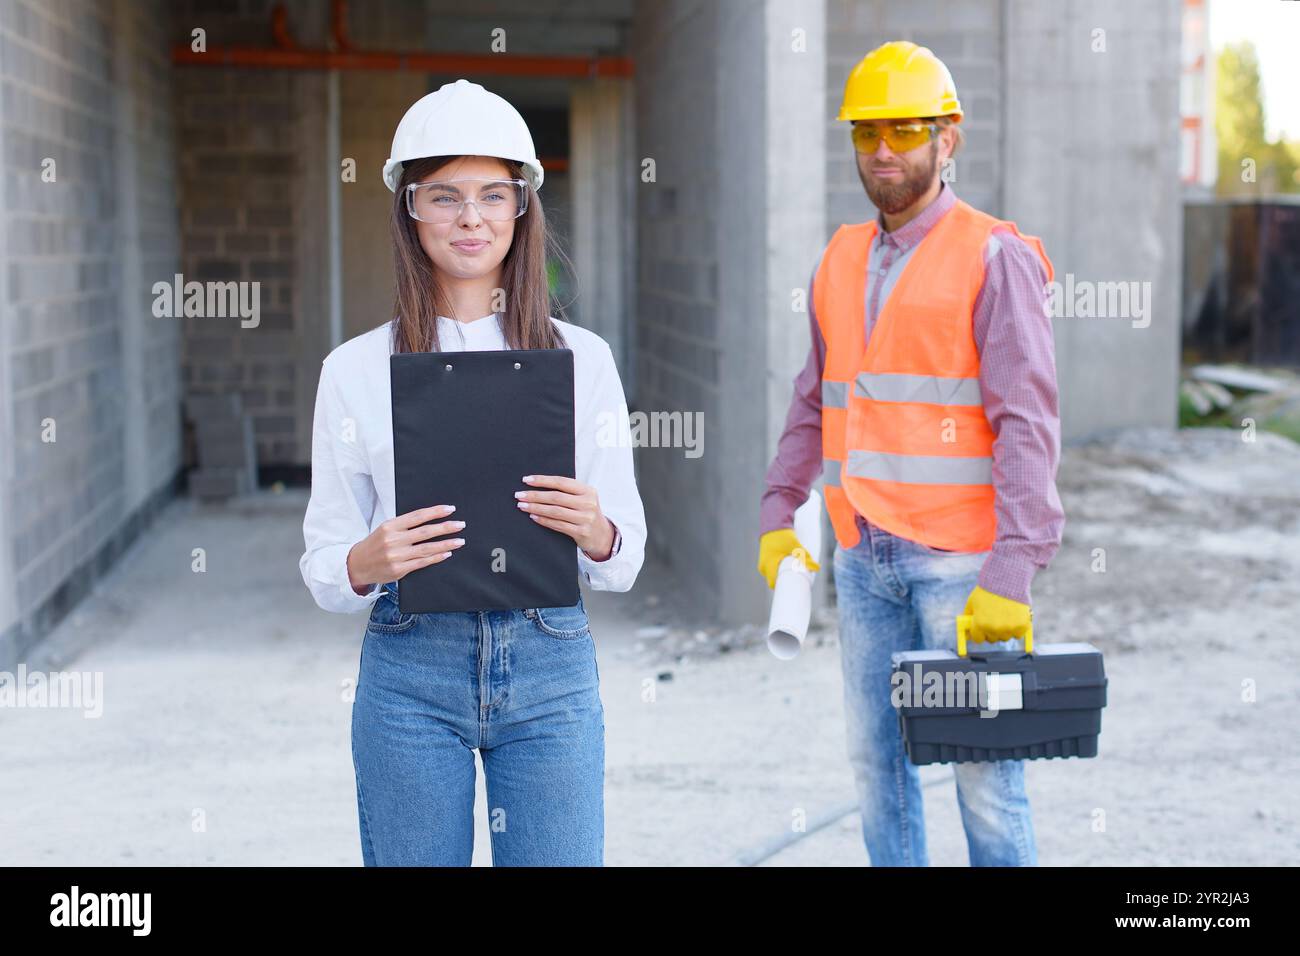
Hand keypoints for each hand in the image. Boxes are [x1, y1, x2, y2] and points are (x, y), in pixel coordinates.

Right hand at [346, 504, 465, 592]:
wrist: (357, 565)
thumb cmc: (375, 545)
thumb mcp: (385, 529)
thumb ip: (405, 525)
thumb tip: (430, 519)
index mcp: (390, 526)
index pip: (417, 516)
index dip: (435, 512)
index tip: (450, 509)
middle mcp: (393, 540)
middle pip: (425, 532)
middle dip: (445, 528)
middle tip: (460, 524)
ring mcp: (396, 556)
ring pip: (426, 548)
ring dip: (446, 544)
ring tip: (459, 540)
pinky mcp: (399, 570)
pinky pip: (422, 562)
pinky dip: (436, 557)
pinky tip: (446, 553)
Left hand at [516, 475, 614, 558]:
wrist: (602, 535)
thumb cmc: (586, 513)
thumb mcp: (583, 498)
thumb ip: (566, 491)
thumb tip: (538, 485)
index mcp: (587, 490)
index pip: (561, 482)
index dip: (542, 480)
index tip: (526, 480)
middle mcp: (588, 503)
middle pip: (556, 497)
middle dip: (535, 495)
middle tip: (519, 495)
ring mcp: (585, 518)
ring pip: (555, 511)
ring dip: (536, 508)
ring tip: (522, 506)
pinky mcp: (581, 532)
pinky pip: (558, 525)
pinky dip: (543, 520)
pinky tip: (533, 517)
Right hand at [757, 528, 819, 588]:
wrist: (773, 525)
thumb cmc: (783, 536)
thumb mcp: (795, 546)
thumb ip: (805, 557)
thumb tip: (817, 568)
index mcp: (768, 564)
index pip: (773, 583)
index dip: (784, 587)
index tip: (794, 588)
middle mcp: (763, 567)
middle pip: (775, 581)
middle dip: (785, 582)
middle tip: (797, 580)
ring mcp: (763, 565)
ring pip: (773, 576)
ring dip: (782, 576)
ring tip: (793, 574)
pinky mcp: (764, 562)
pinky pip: (772, 572)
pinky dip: (779, 571)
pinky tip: (788, 569)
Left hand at [962, 585, 1031, 642]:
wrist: (1007, 578)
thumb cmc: (987, 589)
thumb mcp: (972, 602)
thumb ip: (968, 618)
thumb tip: (965, 634)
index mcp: (980, 624)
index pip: (978, 639)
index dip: (979, 632)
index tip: (981, 626)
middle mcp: (994, 629)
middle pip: (992, 639)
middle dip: (991, 631)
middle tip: (994, 618)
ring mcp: (1009, 628)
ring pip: (1005, 637)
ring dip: (1004, 630)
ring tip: (1004, 615)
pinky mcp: (1022, 625)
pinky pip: (1018, 634)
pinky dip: (1017, 628)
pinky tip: (1014, 616)